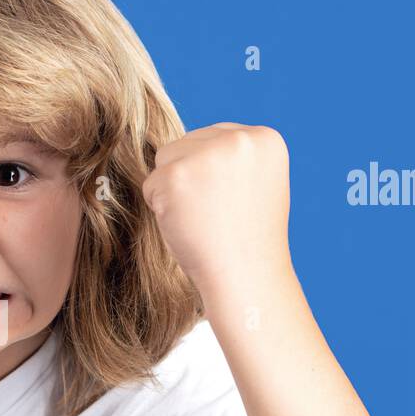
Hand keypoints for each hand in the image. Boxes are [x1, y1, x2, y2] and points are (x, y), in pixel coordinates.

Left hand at [141, 122, 292, 295]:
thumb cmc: (248, 239)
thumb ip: (232, 158)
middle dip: (190, 177)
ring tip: (200, 218)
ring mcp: (206, 155)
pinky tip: (186, 225)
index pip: (213, 137)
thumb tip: (191, 144)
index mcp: (264, 139)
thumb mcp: (256, 184)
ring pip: (166, 160)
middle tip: (212, 214)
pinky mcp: (175, 176)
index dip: (211, 174)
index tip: (226, 202)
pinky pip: (150, 184)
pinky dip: (160, 208)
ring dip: (173, 190)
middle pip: (187, 144)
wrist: (246, 277)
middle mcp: (238, 139)